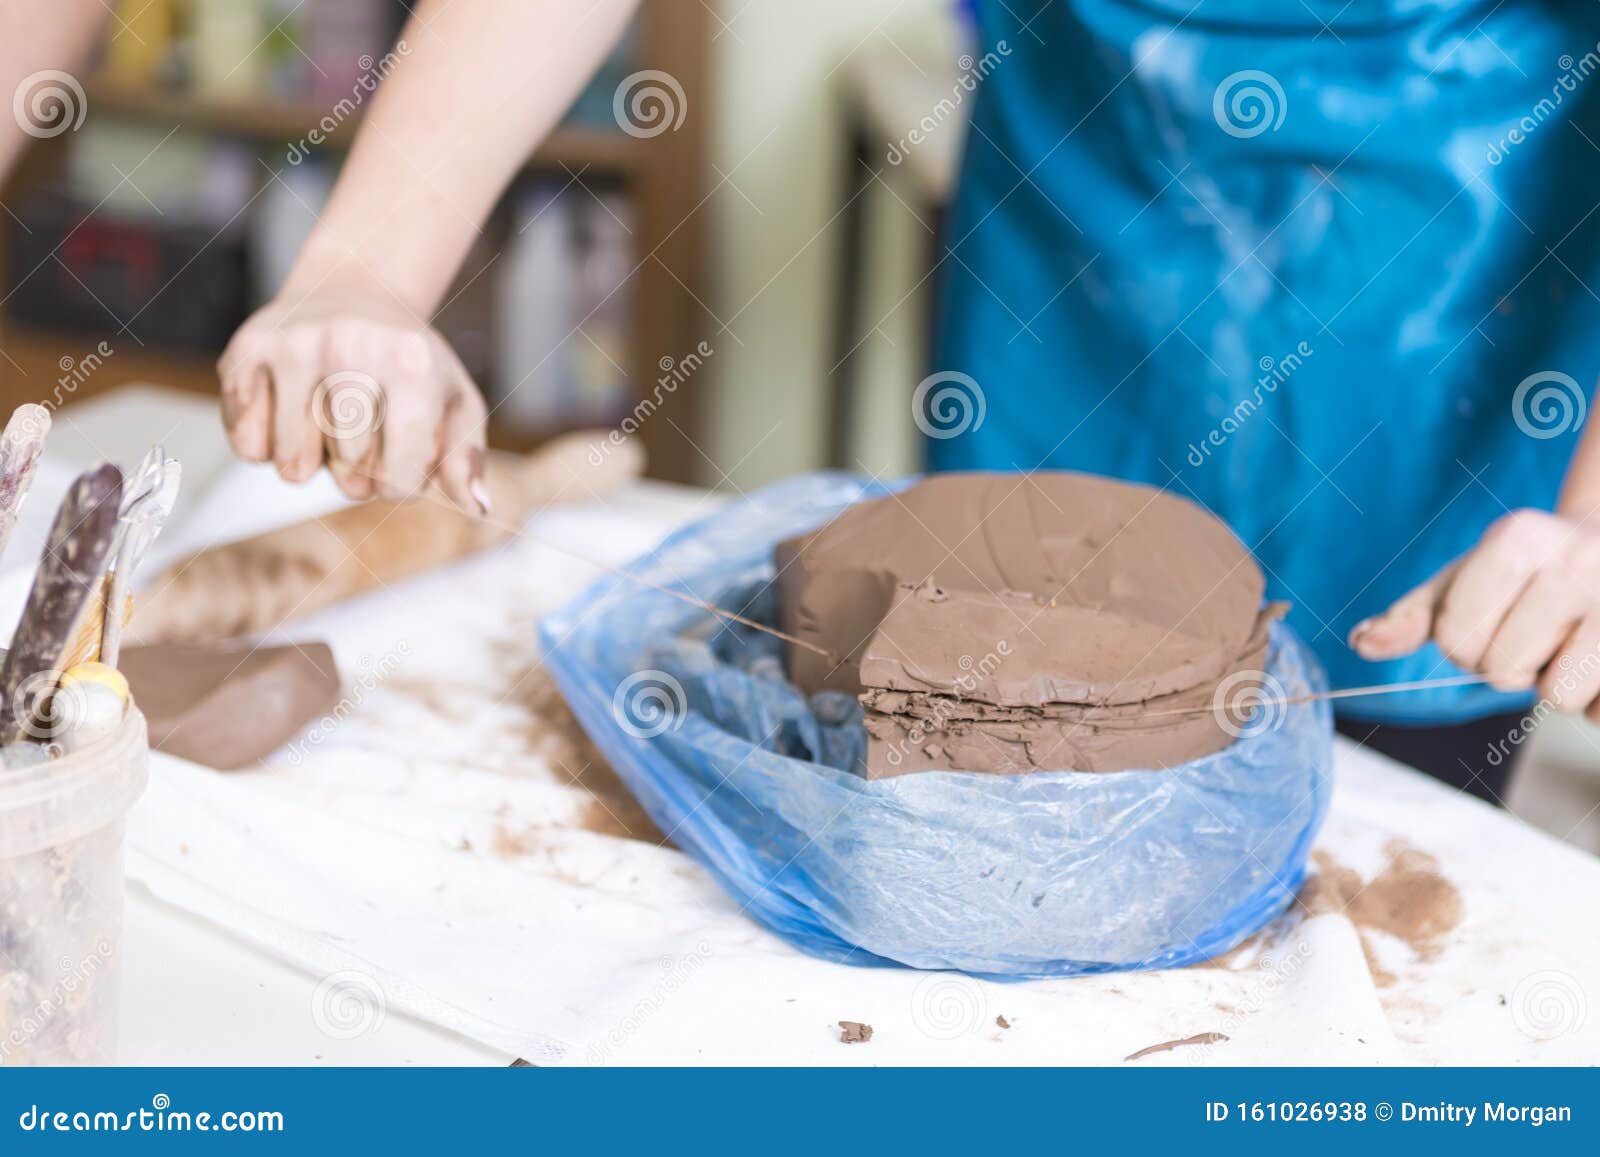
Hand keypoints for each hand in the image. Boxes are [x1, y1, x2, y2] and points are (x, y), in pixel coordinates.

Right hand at [218, 276, 488, 510]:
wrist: (352, 292)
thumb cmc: (410, 364)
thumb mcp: (455, 405)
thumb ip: (467, 461)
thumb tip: (478, 509)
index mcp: (410, 364)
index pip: (398, 480)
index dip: (401, 483)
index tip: (405, 454)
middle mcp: (349, 347)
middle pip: (348, 476)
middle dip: (359, 471)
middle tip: (365, 427)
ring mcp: (293, 347)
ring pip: (293, 466)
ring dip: (311, 461)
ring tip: (328, 419)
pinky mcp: (247, 351)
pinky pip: (248, 447)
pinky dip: (267, 446)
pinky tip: (289, 411)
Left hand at [1349, 509, 1599, 715]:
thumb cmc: (1528, 570)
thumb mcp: (1465, 580)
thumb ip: (1411, 617)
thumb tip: (1362, 644)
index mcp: (1519, 539)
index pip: (1456, 638)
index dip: (1464, 646)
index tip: (1491, 620)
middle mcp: (1577, 562)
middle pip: (1502, 671)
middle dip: (1510, 665)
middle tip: (1537, 631)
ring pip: (1557, 696)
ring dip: (1556, 684)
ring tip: (1571, 641)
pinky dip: (1595, 700)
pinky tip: (1599, 657)